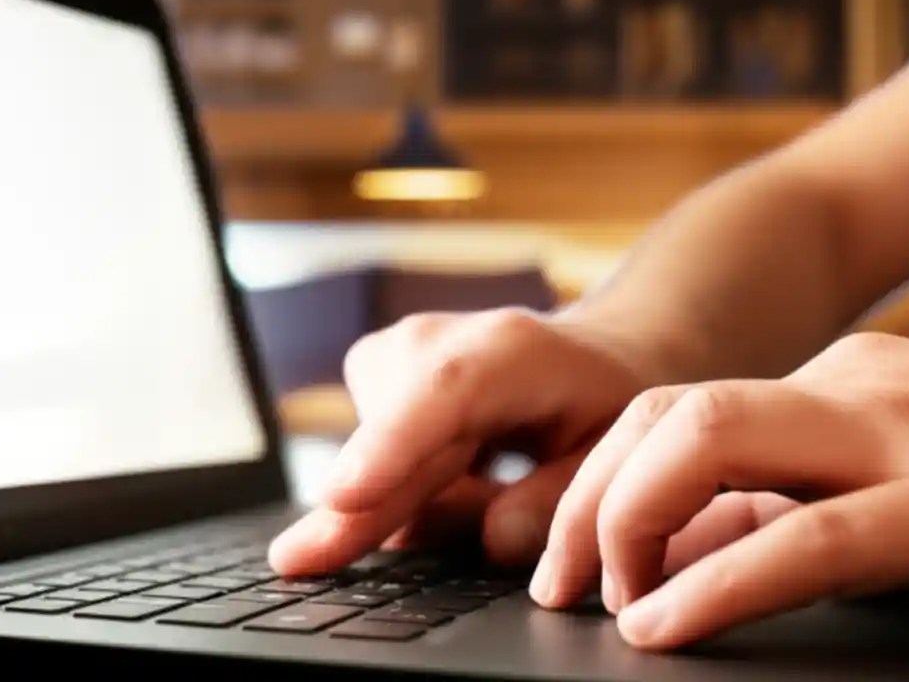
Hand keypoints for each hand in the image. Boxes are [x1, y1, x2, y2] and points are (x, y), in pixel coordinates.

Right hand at [268, 307, 674, 575]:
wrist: (586, 354)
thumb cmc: (597, 406)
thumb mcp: (608, 456)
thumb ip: (556, 502)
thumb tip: (490, 542)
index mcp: (510, 354)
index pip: (442, 396)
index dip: (389, 448)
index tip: (342, 498)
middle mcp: (437, 342)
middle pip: (382, 440)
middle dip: (347, 513)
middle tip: (299, 565)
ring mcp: (394, 354)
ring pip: (371, 459)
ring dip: (400, 506)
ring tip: (485, 486)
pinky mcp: (370, 377)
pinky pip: (368, 457)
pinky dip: (396, 492)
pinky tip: (456, 481)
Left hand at [530, 332, 908, 649]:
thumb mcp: (882, 491)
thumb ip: (778, 511)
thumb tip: (666, 557)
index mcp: (833, 387)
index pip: (671, 410)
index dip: (597, 480)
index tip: (564, 552)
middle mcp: (852, 389)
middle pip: (668, 413)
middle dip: (590, 496)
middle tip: (556, 581)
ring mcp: (902, 435)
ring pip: (711, 443)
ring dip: (628, 521)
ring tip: (604, 600)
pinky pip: (803, 536)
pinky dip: (716, 582)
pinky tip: (667, 624)